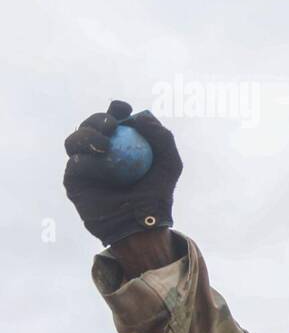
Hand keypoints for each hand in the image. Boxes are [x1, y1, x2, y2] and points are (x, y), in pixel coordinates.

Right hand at [64, 101, 182, 245]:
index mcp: (121, 142)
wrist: (141, 223)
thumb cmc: (158, 194)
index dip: (116, 109)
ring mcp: (85, 164)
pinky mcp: (73, 179)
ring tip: (105, 144)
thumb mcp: (170, 163)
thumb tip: (141, 116)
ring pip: (75, 139)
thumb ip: (162, 137)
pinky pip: (75, 163)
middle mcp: (100, 151)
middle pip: (90, 125)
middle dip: (98, 119)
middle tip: (112, 125)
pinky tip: (99, 160)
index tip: (125, 110)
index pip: (114, 118)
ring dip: (88, 135)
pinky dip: (87, 160)